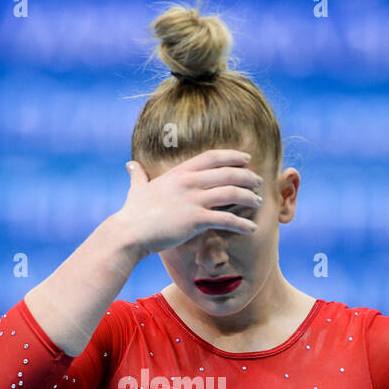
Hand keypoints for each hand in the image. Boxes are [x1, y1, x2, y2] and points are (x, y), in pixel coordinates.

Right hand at [112, 148, 262, 256]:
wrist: (130, 232)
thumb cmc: (132, 213)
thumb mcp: (137, 188)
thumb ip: (138, 175)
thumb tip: (130, 165)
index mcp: (179, 173)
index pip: (212, 157)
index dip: (232, 156)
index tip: (246, 158)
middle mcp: (189, 182)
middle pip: (227, 172)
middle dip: (247, 176)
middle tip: (259, 181)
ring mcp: (193, 200)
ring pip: (232, 192)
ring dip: (249, 197)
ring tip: (258, 202)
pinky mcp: (196, 220)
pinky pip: (227, 219)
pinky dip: (242, 223)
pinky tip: (252, 228)